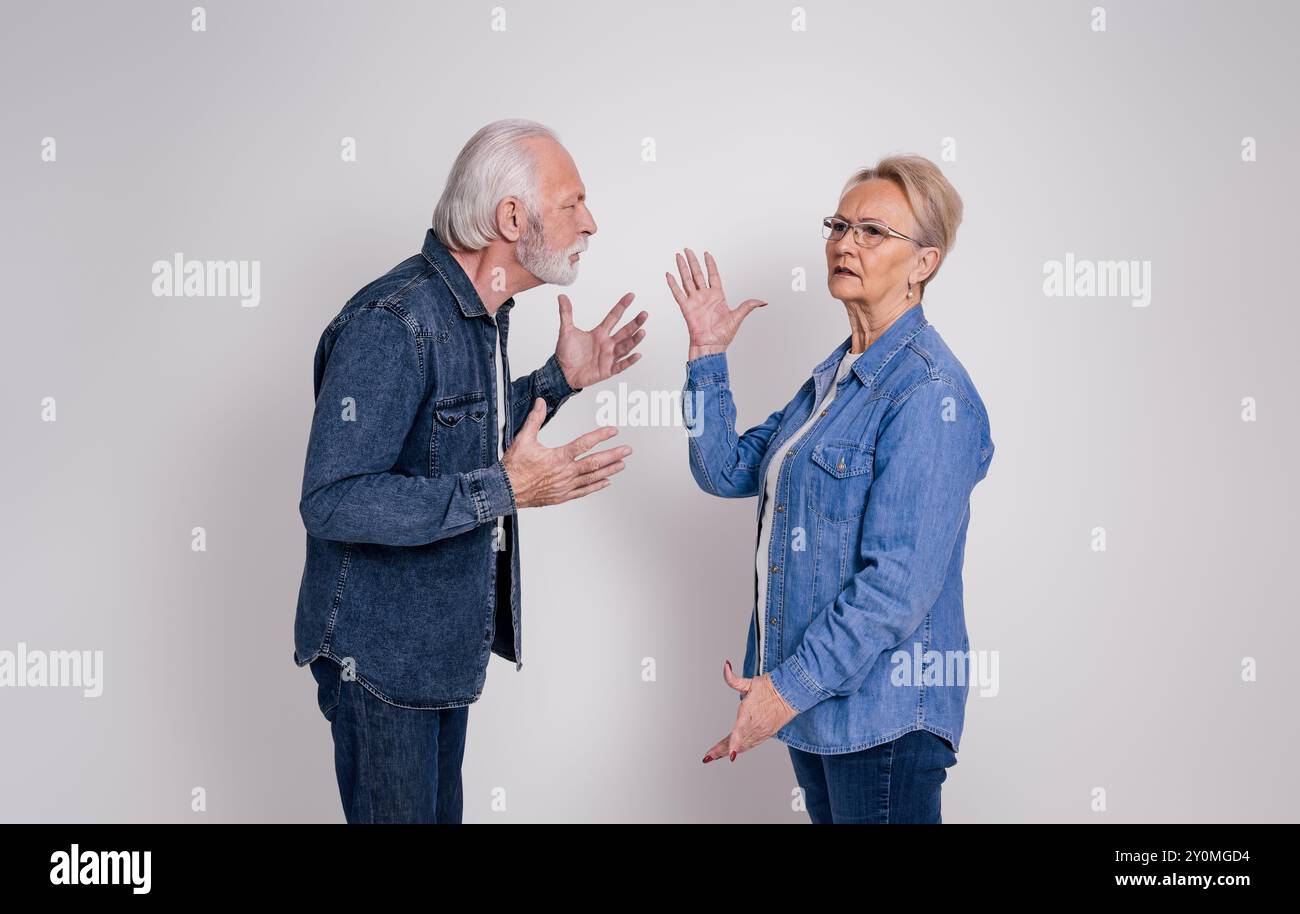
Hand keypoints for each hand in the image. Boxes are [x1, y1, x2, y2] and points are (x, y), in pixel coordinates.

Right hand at [501, 398, 631, 507]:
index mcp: (558, 457)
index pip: (584, 443)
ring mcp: (565, 486)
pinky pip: (583, 491)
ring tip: (622, 464)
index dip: (601, 435)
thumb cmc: (514, 466)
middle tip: (627, 450)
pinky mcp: (562, 496)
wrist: (505, 490)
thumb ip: (534, 419)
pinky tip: (606, 482)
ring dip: (609, 470)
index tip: (613, 430)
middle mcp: (565, 472)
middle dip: (613, 455)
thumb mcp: (523, 439)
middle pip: (595, 462)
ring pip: (592, 477)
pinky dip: (596, 486)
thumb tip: (540, 401)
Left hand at [554, 292, 647, 388]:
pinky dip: (629, 361)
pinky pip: (621, 365)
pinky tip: (637, 354)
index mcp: (599, 333)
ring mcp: (608, 357)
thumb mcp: (566, 331)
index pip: (614, 317)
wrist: (562, 373)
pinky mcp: (607, 370)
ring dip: (634, 340)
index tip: (631, 296)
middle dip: (634, 323)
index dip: (622, 306)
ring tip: (642, 331)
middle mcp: (607, 344)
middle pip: (624, 331)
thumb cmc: (566, 353)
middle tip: (644, 314)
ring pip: (625, 347)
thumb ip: (566, 313)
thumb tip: (561, 296)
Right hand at [665, 248, 765, 359]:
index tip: (706, 254)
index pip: (713, 275)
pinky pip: (678, 294)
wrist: (711, 346)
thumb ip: (748, 306)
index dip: (710, 264)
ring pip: (687, 280)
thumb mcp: (738, 317)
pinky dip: (673, 284)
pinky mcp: (686, 308)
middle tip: (687, 249)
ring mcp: (695, 301)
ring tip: (678, 256)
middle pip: (697, 274)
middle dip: (693, 261)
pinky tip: (669, 275)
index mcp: (717, 296)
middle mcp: (705, 296)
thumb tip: (763, 302)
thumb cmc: (723, 335)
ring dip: (682, 268)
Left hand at [701, 660, 797, 763]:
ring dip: (728, 751)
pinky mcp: (766, 734)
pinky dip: (740, 748)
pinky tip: (732, 751)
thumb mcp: (750, 682)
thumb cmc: (770, 687)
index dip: (734, 744)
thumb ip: (733, 678)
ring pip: (743, 746)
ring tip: (714, 756)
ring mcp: (761, 732)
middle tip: (707, 758)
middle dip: (720, 751)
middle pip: (736, 742)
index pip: (740, 731)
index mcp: (748, 713)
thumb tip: (725, 666)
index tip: (730, 755)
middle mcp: (755, 725)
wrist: (791, 693)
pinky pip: (751, 744)